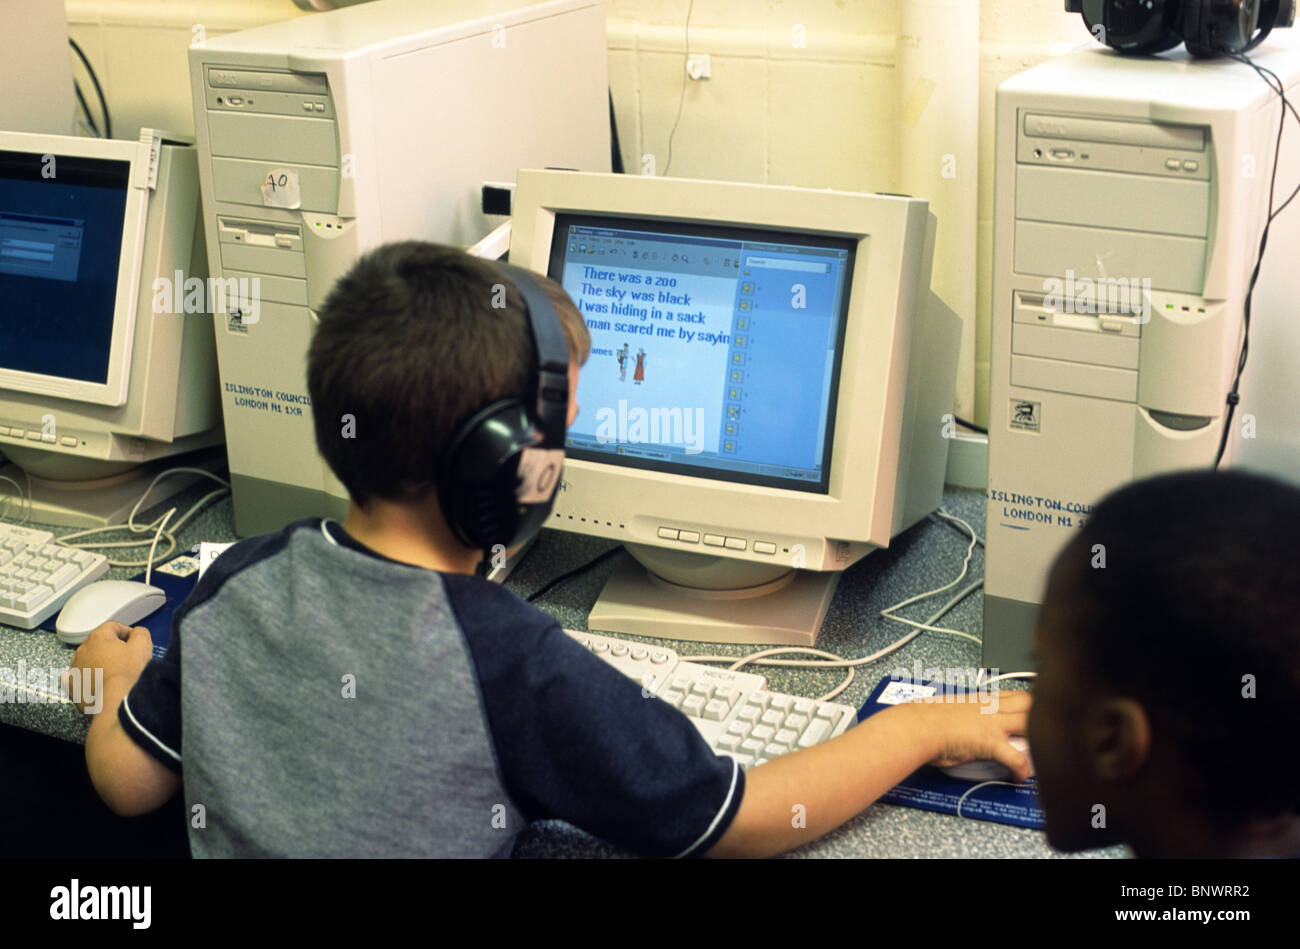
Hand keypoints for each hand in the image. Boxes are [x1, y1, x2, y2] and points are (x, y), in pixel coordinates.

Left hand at [64, 622, 152, 715]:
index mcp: (98, 637)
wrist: (116, 702)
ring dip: (100, 664)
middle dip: (112, 650)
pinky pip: (79, 679)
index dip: (126, 632)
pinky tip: (99, 684)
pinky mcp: (72, 687)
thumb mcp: (143, 645)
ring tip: (115, 675)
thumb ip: (140, 633)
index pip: (112, 627)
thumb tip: (136, 634)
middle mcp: (82, 650)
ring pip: (89, 661)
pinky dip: (88, 680)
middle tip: (127, 661)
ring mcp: (75, 669)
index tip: (133, 642)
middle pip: (99, 644)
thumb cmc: (127, 674)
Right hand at [911, 689, 1032, 781]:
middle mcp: (990, 708)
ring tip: (1036, 754)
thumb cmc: (923, 718)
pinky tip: (1019, 777)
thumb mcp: (947, 708)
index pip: (1013, 695)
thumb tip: (956, 719)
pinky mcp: (991, 744)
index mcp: (980, 700)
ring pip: (1031, 725)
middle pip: (1029, 703)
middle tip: (1039, 733)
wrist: (917, 726)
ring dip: (1038, 740)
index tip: (1028, 714)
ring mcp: (993, 724)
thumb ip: (960, 711)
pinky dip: (1023, 770)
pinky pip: (1018, 759)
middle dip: (1039, 716)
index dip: (1026, 704)